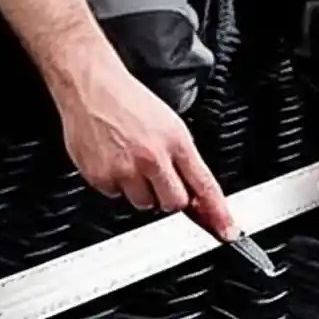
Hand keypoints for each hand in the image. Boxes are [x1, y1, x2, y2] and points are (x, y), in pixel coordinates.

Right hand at [57, 66, 238, 240]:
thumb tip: (198, 193)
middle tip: (158, 176)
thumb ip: (185, 160)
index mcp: (175, 141)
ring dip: (142, 191)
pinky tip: (114, 160)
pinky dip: (117, 184)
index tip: (227, 231)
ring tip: (132, 162)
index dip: (218, 212)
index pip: (204, 185)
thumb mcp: (170, 125)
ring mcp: (125, 169)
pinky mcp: (101, 177)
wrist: (91, 86)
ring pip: (145, 204)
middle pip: (174, 204)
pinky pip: (116, 196)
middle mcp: (152, 157)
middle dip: (170, 196)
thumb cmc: (129, 101)